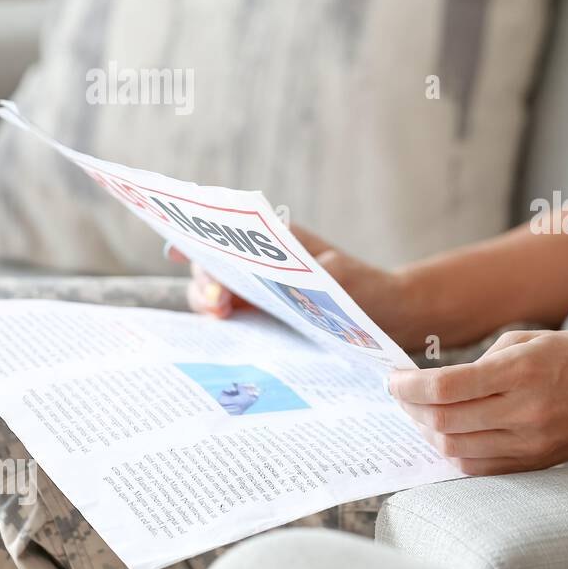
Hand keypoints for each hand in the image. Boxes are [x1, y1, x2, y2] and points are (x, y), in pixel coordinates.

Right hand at [174, 225, 423, 345]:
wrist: (390, 317)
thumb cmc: (366, 290)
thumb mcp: (340, 279)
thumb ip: (306, 275)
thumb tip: (272, 270)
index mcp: (277, 241)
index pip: (227, 236)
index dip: (197, 240)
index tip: (177, 249)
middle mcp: (263, 263)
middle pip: (213, 267)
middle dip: (204, 281)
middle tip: (217, 303)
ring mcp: (261, 290)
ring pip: (217, 294)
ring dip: (208, 303)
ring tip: (219, 314)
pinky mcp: (266, 317)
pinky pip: (234, 318)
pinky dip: (221, 324)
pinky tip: (220, 332)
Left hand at [388, 330, 567, 474]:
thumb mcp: (528, 340)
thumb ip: (482, 362)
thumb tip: (437, 385)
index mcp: (522, 371)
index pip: (446, 387)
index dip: (408, 386)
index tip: (393, 380)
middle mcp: (524, 410)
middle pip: (443, 422)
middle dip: (410, 409)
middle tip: (401, 396)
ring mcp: (529, 442)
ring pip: (455, 449)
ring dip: (428, 433)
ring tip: (421, 415)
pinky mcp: (532, 463)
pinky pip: (477, 466)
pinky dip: (453, 451)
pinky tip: (447, 434)